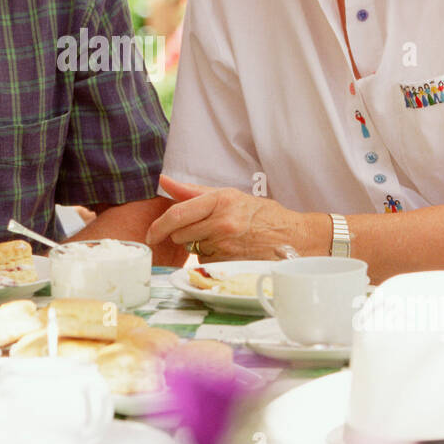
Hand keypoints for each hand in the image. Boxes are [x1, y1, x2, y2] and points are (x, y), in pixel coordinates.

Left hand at [146, 174, 308, 260]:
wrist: (294, 237)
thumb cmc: (261, 214)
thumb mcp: (229, 196)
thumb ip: (193, 191)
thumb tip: (163, 181)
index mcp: (220, 200)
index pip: (177, 214)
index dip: (158, 227)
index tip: (150, 235)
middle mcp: (222, 222)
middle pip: (180, 234)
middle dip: (182, 234)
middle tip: (201, 230)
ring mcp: (227, 244)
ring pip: (192, 248)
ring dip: (198, 246)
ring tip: (221, 238)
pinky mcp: (231, 262)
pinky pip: (207, 261)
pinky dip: (211, 258)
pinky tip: (228, 251)